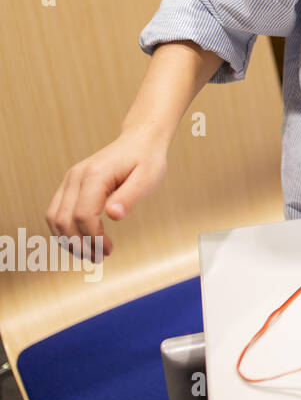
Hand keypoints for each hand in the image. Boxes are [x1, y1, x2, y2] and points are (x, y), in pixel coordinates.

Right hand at [46, 126, 167, 258]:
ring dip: (68, 241)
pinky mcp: (70, 185)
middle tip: (99, 258)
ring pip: (54, 218)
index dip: (93, 238)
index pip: (83, 215)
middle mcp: (76, 176)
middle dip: (79, 244)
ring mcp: (70, 180)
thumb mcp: (148, 178)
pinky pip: (56, 212)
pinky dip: (65, 231)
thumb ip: (130, 197)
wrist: (139, 141)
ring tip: (90, 254)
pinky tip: (83, 241)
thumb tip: (113, 216)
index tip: (108, 249)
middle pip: (64, 220)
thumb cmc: (147, 159)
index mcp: (95, 175)